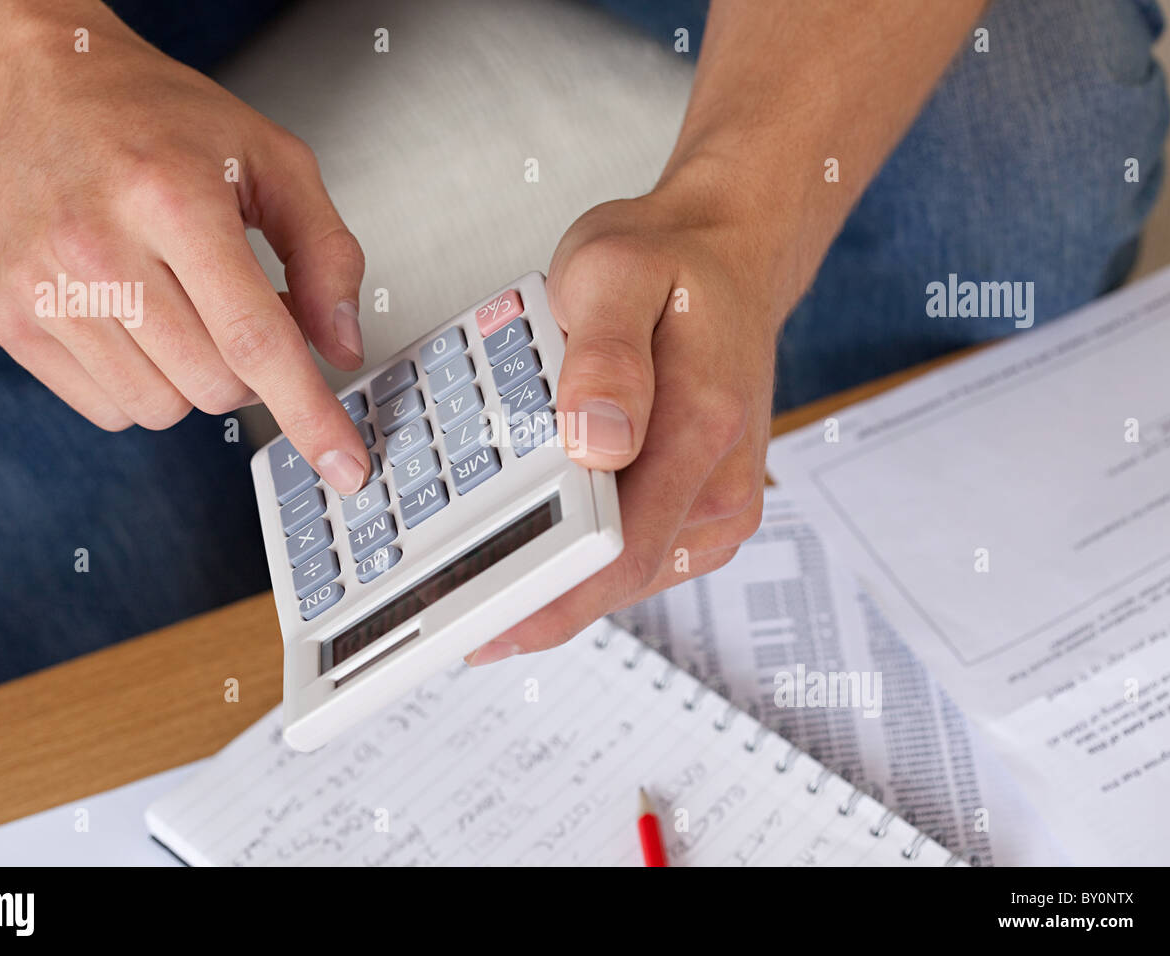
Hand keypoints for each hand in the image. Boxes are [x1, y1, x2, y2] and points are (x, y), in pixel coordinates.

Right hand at [0, 0, 370, 492]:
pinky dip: (140, 382)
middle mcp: (97, 246)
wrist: (35, 88)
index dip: (310, 413)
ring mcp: (43, 288)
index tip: (346, 468)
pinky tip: (131, 317)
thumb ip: (326, 254)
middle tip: (234, 305)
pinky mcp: (9, 319)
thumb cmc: (159, 122)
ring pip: (163, 409)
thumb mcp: (273, 162)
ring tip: (177, 301)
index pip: (256, 339)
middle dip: (249, 367)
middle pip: (216, 386)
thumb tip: (342, 348)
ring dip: (192, 378)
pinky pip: (109, 410)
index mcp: (171, 197)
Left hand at [466, 163, 787, 664]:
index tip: (476, 628)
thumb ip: (607, 357)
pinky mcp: (695, 512)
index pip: (620, 553)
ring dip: (550, 573)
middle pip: (613, 579)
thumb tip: (597, 441)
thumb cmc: (671, 267)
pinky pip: (628, 552)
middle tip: (442, 602)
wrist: (726, 258)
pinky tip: (524, 534)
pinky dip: (573, 548)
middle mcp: (720, 486)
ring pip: (618, 576)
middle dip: (529, 595)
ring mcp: (712, 507)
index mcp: (702, 431)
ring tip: (472, 566)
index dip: (543, 602)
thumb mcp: (617, 273)